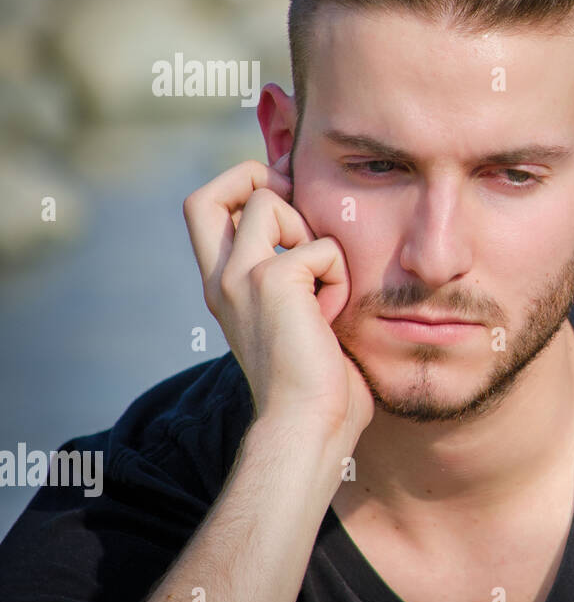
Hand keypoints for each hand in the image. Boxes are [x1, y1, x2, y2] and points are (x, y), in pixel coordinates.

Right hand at [182, 155, 373, 437]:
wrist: (307, 424)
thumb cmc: (316, 383)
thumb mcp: (297, 317)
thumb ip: (295, 277)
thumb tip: (320, 238)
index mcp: (224, 287)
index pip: (206, 212)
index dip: (241, 187)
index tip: (286, 196)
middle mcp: (222, 278)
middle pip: (207, 194)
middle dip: (254, 178)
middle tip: (297, 208)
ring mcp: (241, 277)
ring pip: (269, 201)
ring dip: (310, 232)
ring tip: (322, 285)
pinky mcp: (273, 281)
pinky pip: (321, 246)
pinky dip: (339, 274)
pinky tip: (332, 316)